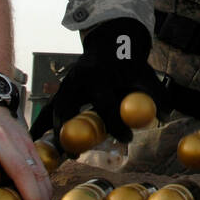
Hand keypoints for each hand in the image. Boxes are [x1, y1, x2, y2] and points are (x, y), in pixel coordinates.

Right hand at [38, 18, 168, 142]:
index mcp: (99, 75)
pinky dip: (41, 123)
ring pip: (54, 109)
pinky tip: (35, 139)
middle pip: (68, 109)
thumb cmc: (128, 63)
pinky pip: (48, 108)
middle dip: (70, 133)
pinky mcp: (62, 89)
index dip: (115, 123)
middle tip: (76, 155)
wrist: (111, 44)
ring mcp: (67, 83)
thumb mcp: (144, 74)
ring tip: (57, 154)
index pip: (105, 104)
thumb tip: (164, 115)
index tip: (126, 138)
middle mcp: (78, 79)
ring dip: (54, 131)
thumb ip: (155, 93)